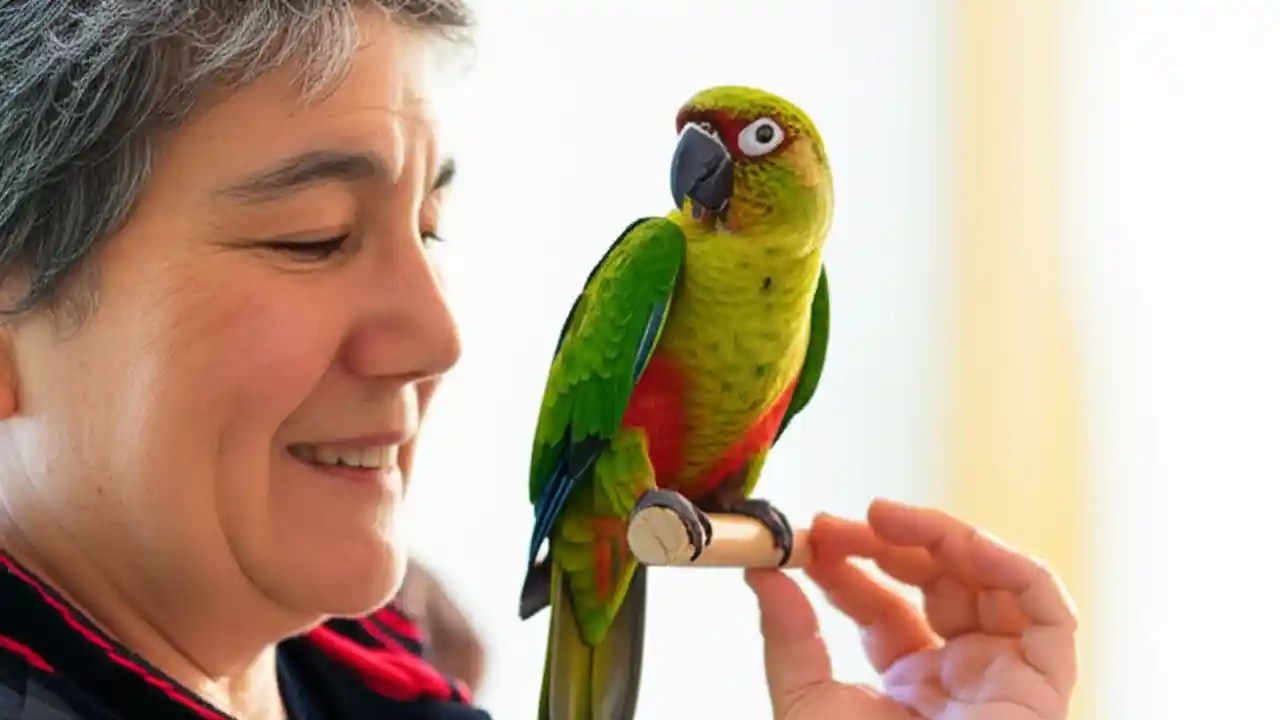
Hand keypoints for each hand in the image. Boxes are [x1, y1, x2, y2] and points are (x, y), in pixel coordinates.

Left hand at [746, 498, 1077, 718]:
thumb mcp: (806, 705)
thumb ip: (787, 639)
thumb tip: (762, 572)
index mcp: (907, 687)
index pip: (882, 605)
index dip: (848, 564)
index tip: (808, 538)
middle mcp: (959, 677)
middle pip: (937, 584)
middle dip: (888, 540)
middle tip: (836, 524)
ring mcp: (1002, 677)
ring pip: (990, 582)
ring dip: (943, 536)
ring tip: (886, 516)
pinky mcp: (1044, 685)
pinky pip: (1048, 610)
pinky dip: (1013, 564)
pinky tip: (964, 541)